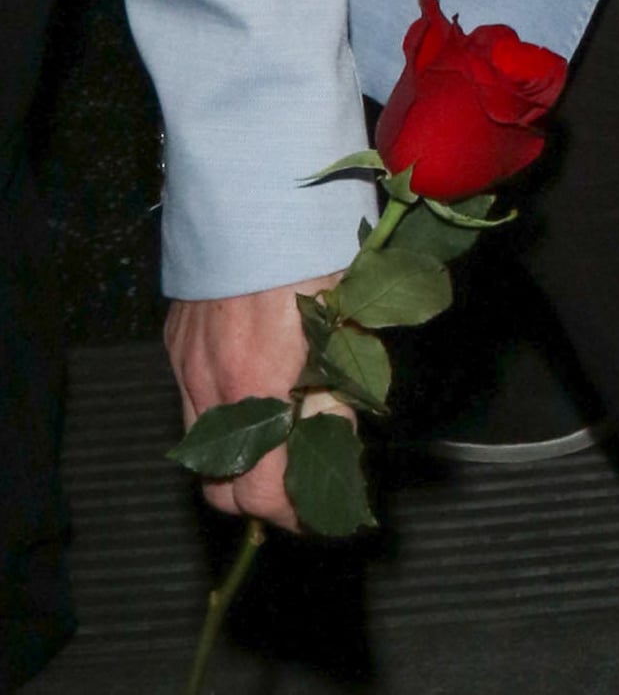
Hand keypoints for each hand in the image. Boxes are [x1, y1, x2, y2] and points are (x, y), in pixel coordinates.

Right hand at [164, 273, 350, 531]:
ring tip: (278, 437)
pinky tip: (251, 386)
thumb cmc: (311, 259)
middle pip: (220, 490)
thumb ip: (337, 396)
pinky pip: (191, 402)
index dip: (296, 518)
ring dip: (239, 460)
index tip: (323, 513)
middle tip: (300, 483)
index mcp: (259, 390)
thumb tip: (336, 443)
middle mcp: (211, 390)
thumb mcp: (344, 331)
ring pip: (202, 449)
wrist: (256, 199)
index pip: (265, 496)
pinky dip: (221, 415)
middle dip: (260, 501)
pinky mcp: (176, 343)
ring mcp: (186, 366)